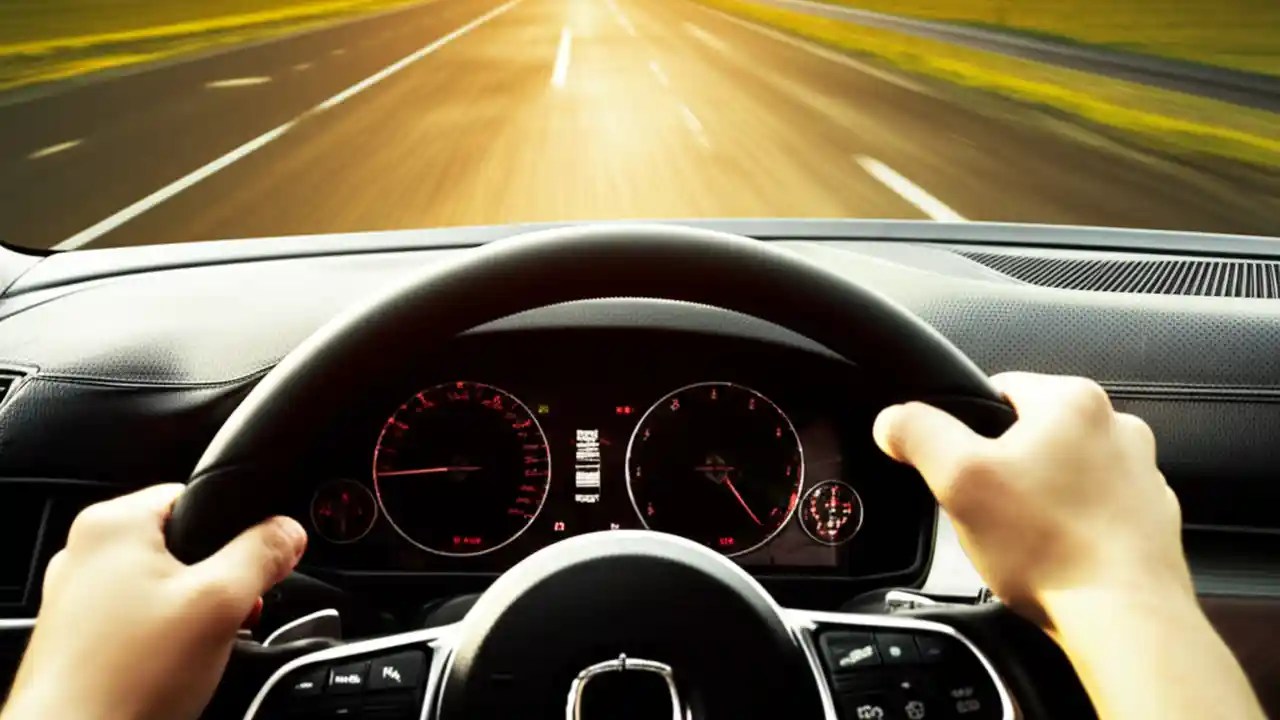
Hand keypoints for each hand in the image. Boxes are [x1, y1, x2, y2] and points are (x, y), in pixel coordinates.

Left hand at [1, 484, 306, 719]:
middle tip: (230, 614)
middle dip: (218, 579)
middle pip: (183, 544)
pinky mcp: (79, 637)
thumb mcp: (220, 604)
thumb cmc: (128, 680)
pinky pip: (140, 617)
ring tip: (200, 646)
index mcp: (112, 525)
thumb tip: (288, 531)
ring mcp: (77, 597)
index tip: (257, 564)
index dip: (238, 529)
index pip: (197, 495)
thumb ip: (263, 555)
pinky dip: (166, 635)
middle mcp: (85, 553)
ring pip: (163, 585)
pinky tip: (174, 666)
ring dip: (195, 611)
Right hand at [873, 372, 1192, 625]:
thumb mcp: (958, 480)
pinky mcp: (1151, 516)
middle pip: (1032, 434)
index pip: (998, 390)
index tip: (964, 470)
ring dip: (1043, 498)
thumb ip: (918, 434)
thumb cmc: (1051, 549)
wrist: (1124, 620)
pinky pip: (1096, 509)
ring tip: (1028, 539)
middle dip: (1006, 469)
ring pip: (1065, 473)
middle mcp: (1119, 427)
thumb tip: (894, 420)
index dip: (967, 430)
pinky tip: (1060, 554)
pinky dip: (1075, 526)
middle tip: (993, 510)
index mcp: (1073, 401)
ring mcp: (1142, 473)